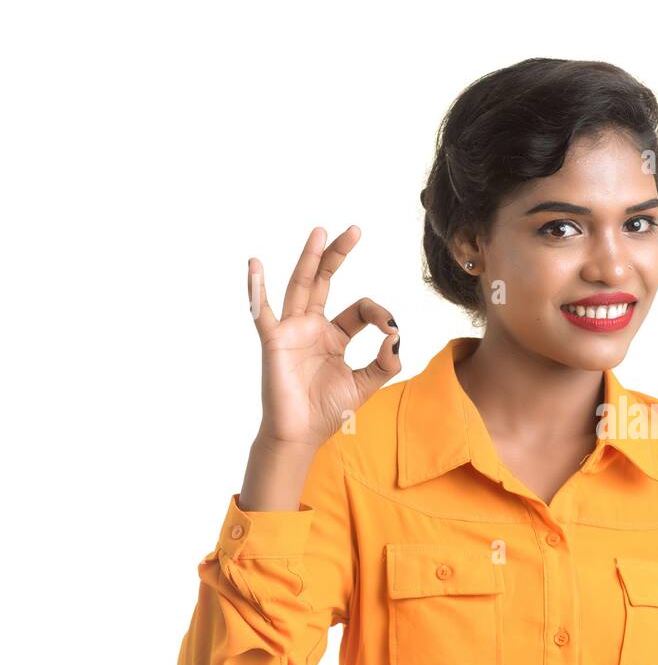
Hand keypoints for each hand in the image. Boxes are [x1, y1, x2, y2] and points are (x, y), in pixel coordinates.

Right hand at [247, 226, 400, 451]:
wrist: (301, 435)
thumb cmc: (327, 411)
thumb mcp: (366, 384)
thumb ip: (385, 362)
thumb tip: (397, 336)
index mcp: (333, 336)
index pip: (359, 309)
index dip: (379, 313)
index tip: (390, 329)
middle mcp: (311, 327)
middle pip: (325, 282)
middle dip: (338, 256)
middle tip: (354, 230)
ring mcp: (291, 331)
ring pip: (300, 286)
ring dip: (310, 259)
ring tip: (320, 232)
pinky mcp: (274, 341)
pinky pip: (262, 311)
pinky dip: (256, 288)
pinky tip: (253, 264)